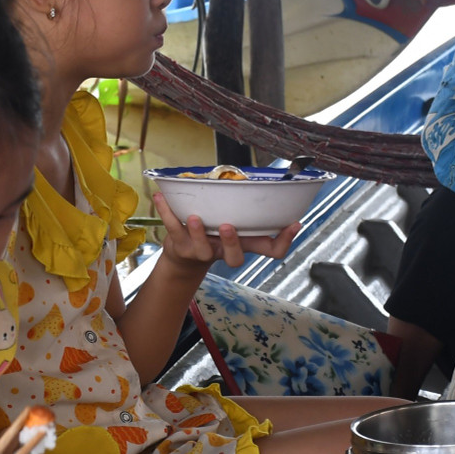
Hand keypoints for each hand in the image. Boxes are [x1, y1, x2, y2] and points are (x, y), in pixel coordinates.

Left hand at [152, 192, 299, 270]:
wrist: (183, 258)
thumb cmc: (215, 238)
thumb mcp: (238, 231)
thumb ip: (256, 221)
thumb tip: (281, 203)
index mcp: (242, 247)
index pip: (270, 251)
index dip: (283, 241)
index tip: (294, 224)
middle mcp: (223, 252)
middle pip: (234, 257)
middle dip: (232, 243)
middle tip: (228, 226)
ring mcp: (199, 251)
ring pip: (199, 247)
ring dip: (197, 233)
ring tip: (194, 216)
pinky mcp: (178, 244)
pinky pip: (171, 227)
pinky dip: (166, 211)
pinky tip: (161, 195)